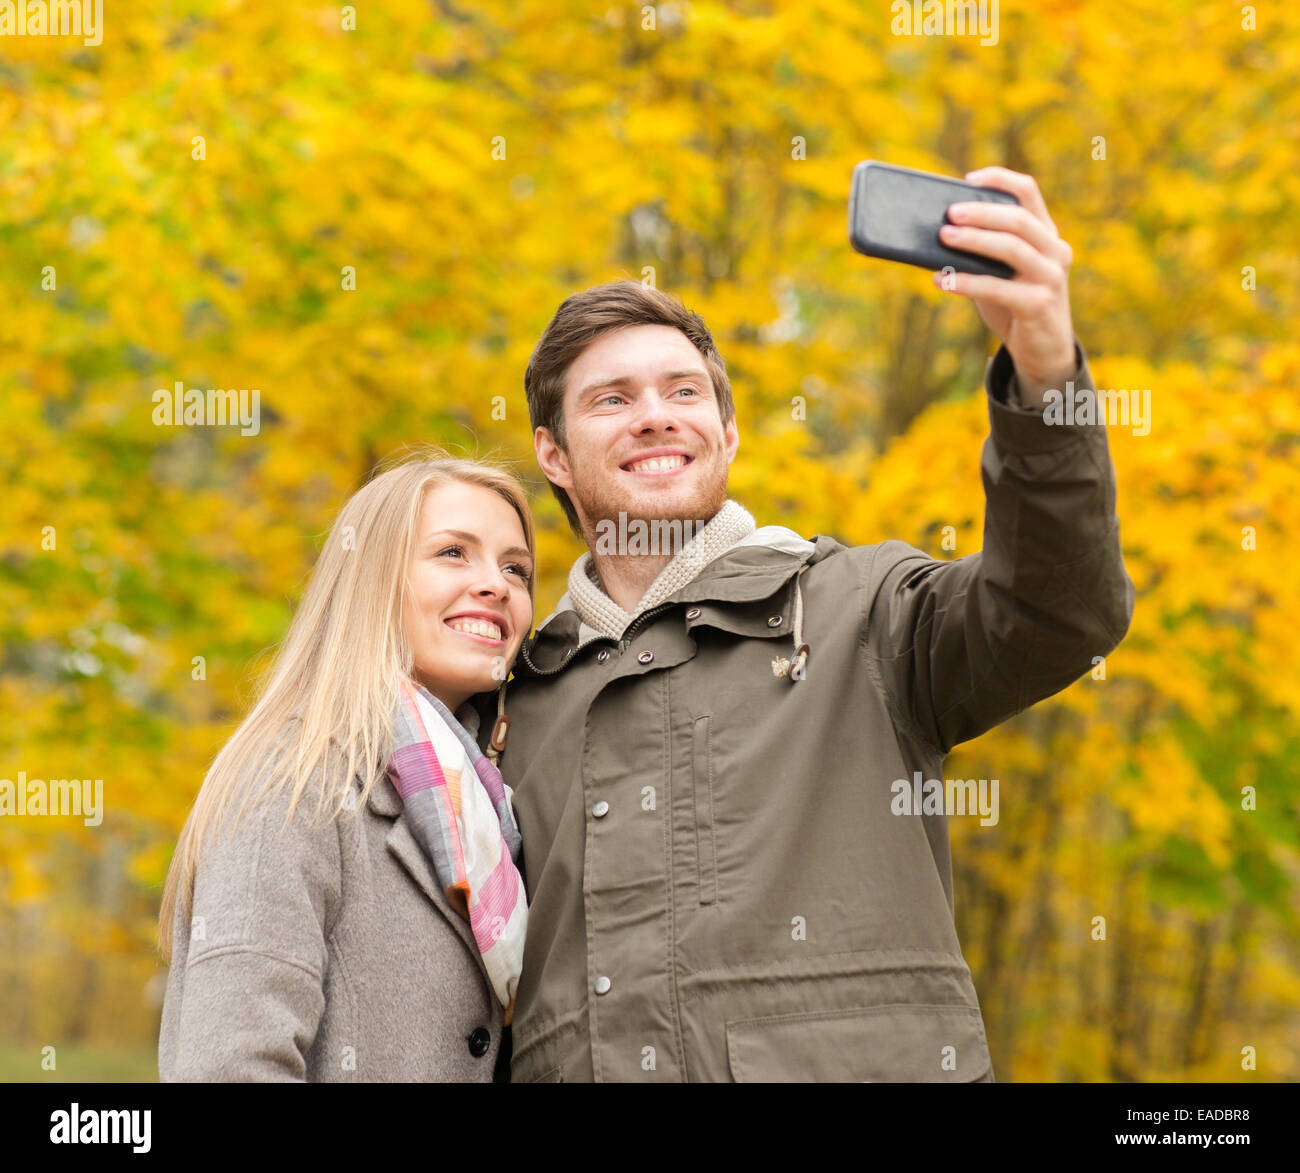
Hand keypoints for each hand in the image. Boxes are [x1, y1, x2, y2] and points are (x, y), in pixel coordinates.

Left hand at [932, 166, 1076, 392]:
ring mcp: (1050, 277)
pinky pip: (998, 288)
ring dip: (974, 241)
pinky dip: (966, 282)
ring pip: (1011, 248)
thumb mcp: (1002, 274)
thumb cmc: (1016, 306)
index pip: (1029, 193)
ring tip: (943, 237)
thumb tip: (938, 237)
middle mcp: (1055, 250)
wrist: (1044, 351)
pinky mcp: (1039, 304)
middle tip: (949, 213)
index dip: (999, 180)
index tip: (968, 178)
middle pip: (1018, 219)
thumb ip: (983, 255)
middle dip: (981, 212)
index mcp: (1046, 235)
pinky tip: (941, 280)